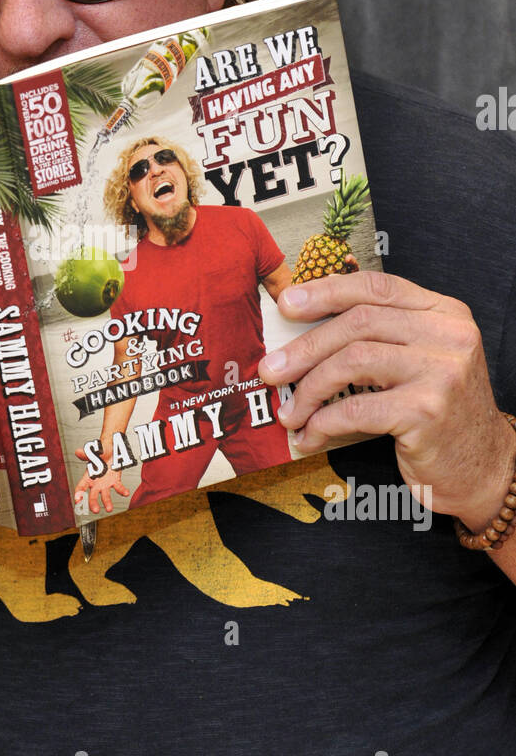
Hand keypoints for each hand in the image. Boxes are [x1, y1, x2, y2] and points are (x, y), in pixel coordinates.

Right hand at [74, 446, 129, 514]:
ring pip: (105, 495)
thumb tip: (78, 452)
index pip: (81, 487)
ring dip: (107, 502)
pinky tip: (125, 493)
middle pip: (92, 495)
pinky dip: (122, 490)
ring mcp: (106, 484)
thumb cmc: (100, 451)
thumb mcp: (92, 452)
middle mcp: (96, 483)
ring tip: (109, 508)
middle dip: (93, 503)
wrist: (111, 449)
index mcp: (88, 477)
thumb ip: (86, 454)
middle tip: (95, 510)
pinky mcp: (115, 481)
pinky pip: (119, 487)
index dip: (78, 494)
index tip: (78, 501)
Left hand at [258, 271, 513, 528]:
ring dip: (308, 388)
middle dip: (305, 347)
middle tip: (270, 369)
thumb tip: (301, 328)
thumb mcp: (420, 361)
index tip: (287, 304)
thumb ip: (380, 336)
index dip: (326, 290)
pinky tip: (309, 436)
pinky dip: (323, 423)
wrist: (484, 469)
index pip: (377, 287)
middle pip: (359, 323)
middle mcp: (449, 334)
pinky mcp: (428, 412)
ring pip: (353, 361)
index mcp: (444, 312)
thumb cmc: (437, 413)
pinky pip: (356, 409)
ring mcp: (442, 372)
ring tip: (288, 411)